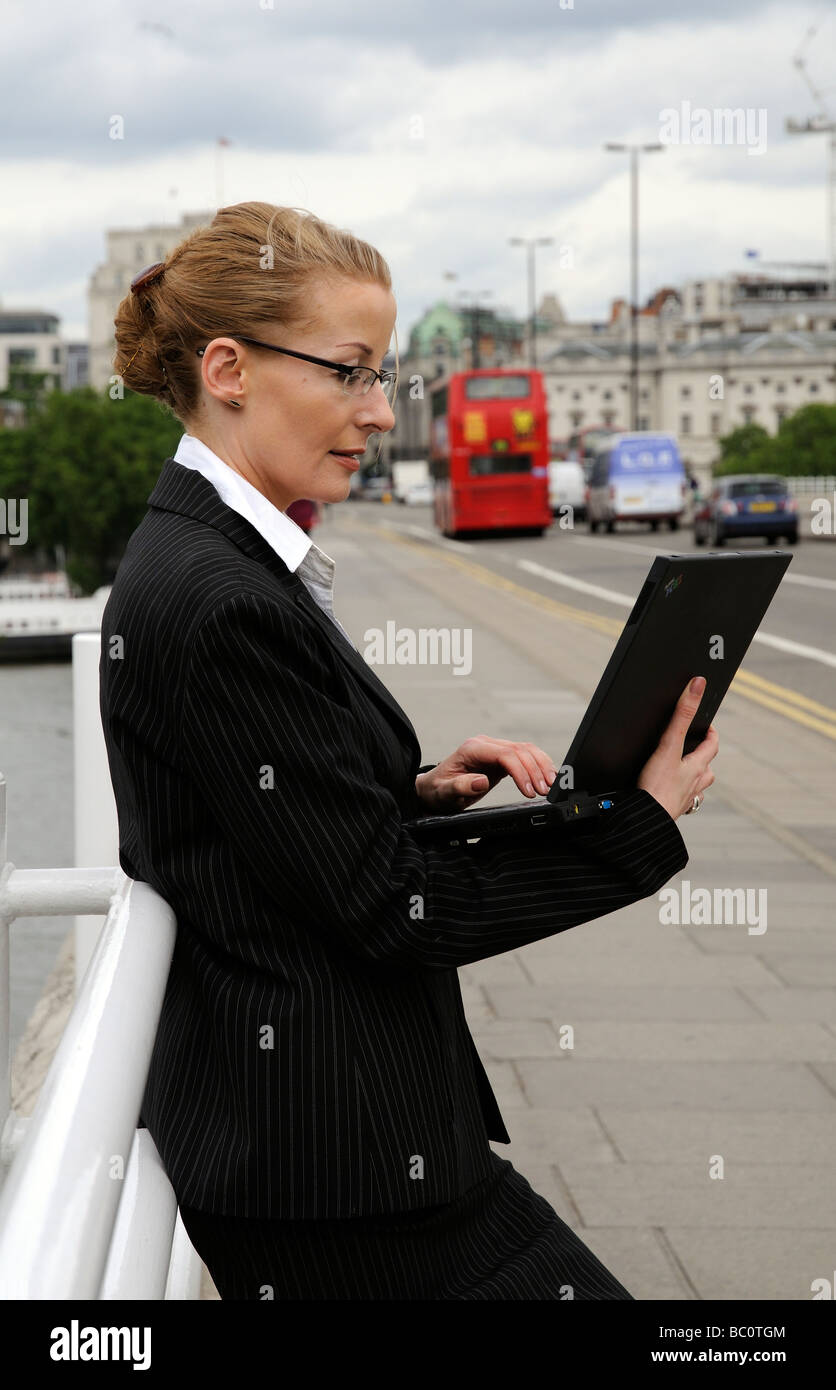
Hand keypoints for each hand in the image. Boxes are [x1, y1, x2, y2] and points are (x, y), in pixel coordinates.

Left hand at [415, 735, 557, 813]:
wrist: (435, 788)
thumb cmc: (438, 790)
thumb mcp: (444, 792)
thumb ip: (461, 786)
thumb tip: (481, 781)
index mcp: (472, 749)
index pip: (505, 754)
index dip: (521, 772)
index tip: (529, 791)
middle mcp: (485, 744)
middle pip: (520, 750)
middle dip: (535, 770)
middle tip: (545, 791)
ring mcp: (494, 749)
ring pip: (526, 749)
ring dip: (541, 766)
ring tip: (551, 785)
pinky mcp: (501, 757)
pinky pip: (525, 756)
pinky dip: (538, 765)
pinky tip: (547, 776)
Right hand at [637, 676, 718, 820]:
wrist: (645, 821)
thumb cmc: (657, 786)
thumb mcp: (669, 745)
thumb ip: (682, 715)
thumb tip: (698, 685)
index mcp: (697, 766)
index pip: (712, 746)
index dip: (710, 734)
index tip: (707, 726)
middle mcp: (695, 783)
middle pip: (707, 767)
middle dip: (703, 755)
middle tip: (696, 746)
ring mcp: (685, 799)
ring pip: (698, 786)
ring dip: (696, 778)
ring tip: (687, 772)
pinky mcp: (672, 811)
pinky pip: (682, 802)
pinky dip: (680, 796)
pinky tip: (670, 795)